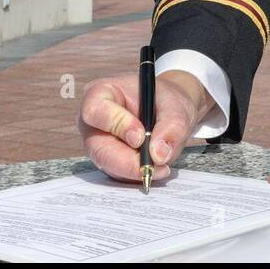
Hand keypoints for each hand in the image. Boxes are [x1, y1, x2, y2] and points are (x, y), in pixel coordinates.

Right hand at [78, 70, 213, 182]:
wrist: (169, 111)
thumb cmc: (166, 100)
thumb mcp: (176, 106)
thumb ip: (171, 126)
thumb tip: (159, 155)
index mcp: (101, 94)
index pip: (95, 111)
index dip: (117, 124)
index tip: (140, 137)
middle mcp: (93, 123)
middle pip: (98, 148)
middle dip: (127, 161)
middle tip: (154, 167)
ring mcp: (99, 145)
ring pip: (109, 166)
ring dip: (136, 169)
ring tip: (162, 166)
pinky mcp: (109, 162)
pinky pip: (119, 174)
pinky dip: (138, 174)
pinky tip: (157, 168)